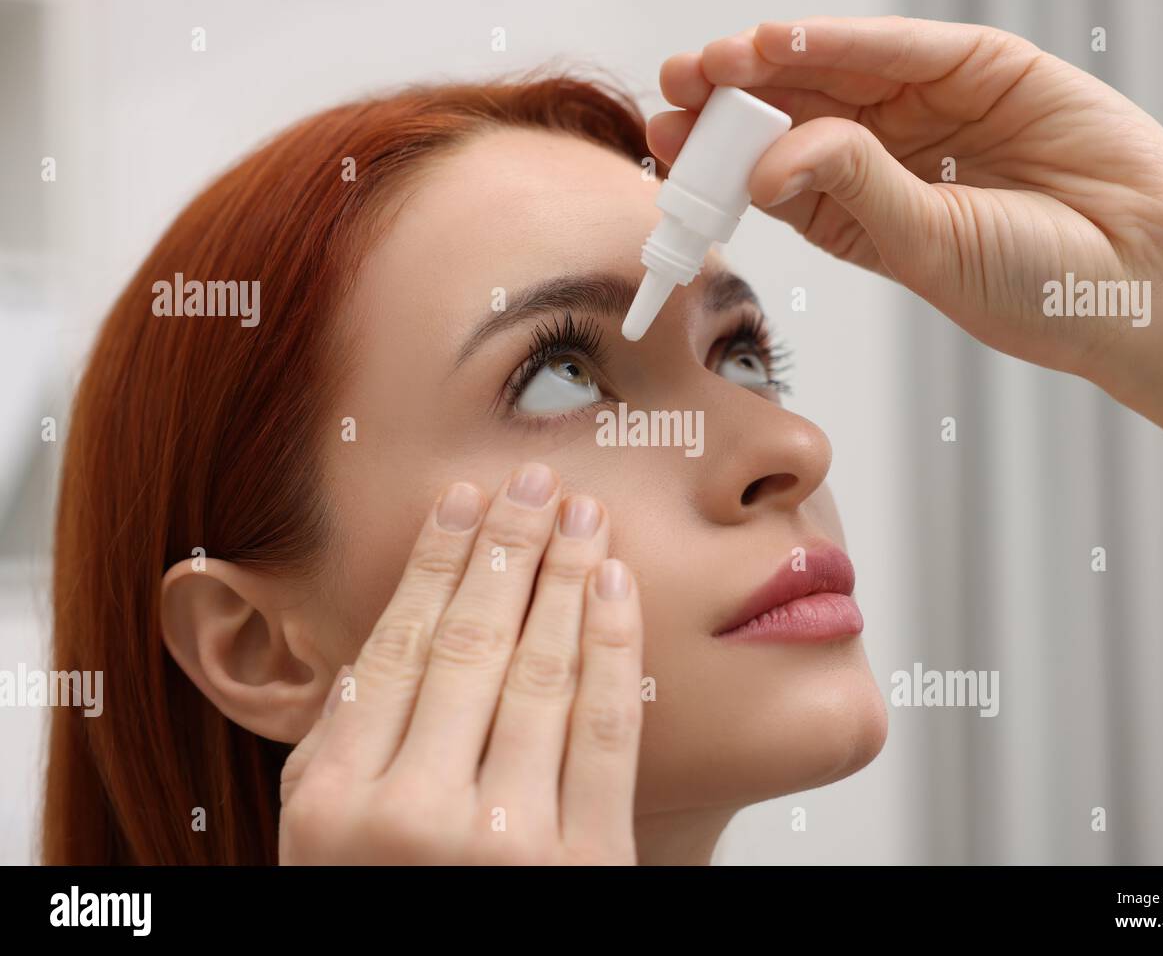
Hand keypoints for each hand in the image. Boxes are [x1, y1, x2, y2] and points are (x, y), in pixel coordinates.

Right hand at [277, 463, 643, 863]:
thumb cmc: (384, 907)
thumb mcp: (323, 841)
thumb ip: (346, 745)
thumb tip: (387, 631)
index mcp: (334, 803)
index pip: (396, 645)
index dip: (436, 561)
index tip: (464, 501)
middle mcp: (411, 817)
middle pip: (469, 642)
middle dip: (507, 548)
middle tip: (533, 480)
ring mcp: (501, 843)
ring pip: (541, 672)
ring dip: (564, 578)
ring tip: (581, 515)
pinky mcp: (584, 866)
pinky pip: (607, 731)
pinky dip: (615, 648)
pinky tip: (613, 588)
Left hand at [649, 15, 1162, 378]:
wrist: (1144, 278)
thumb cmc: (1035, 289)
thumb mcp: (926, 249)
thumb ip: (852, 193)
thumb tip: (768, 157)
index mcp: (859, 214)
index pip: (773, 172)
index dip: (718, 154)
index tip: (665, 141)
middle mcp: (888, 157)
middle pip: (793, 114)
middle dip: (731, 98)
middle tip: (675, 87)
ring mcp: (933, 110)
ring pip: (838, 75)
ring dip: (774, 64)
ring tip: (714, 63)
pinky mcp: (983, 69)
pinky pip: (903, 50)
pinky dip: (844, 43)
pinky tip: (785, 44)